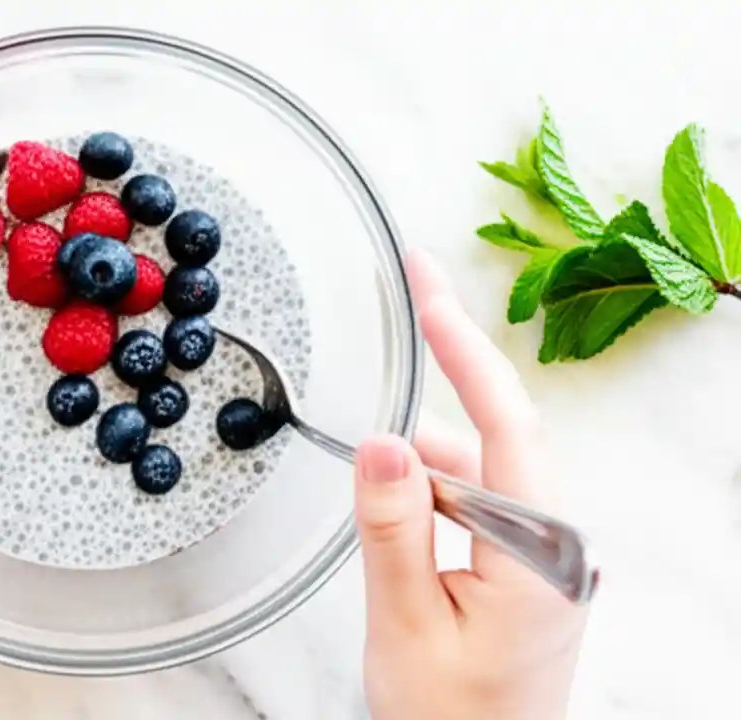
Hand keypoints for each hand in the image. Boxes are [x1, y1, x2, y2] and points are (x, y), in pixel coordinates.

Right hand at [355, 252, 587, 719]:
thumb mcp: (405, 624)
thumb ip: (393, 528)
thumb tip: (381, 441)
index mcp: (538, 556)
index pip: (507, 426)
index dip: (466, 350)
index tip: (429, 293)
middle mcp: (553, 547)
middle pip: (492, 439)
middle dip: (437, 390)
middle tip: (404, 313)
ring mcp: (541, 559)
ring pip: (478, 474)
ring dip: (422, 465)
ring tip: (371, 491)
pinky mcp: (522, 570)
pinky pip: (476, 507)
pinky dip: (432, 496)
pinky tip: (395, 514)